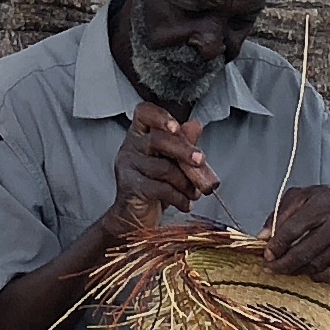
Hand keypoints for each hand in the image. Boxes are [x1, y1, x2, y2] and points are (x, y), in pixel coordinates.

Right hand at [110, 102, 214, 231]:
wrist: (134, 216)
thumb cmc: (154, 185)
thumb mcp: (172, 162)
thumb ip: (183, 143)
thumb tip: (195, 125)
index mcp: (140, 134)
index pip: (144, 113)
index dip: (160, 116)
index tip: (176, 127)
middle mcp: (130, 146)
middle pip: (158, 139)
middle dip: (184, 151)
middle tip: (201, 161)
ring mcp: (128, 166)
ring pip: (164, 168)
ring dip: (186, 183)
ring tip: (194, 193)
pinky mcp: (131, 187)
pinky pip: (161, 188)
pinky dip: (179, 198)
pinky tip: (185, 203)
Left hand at [264, 182, 329, 281]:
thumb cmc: (328, 205)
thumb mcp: (303, 198)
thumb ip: (280, 213)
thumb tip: (262, 236)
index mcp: (323, 202)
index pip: (293, 228)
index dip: (276, 244)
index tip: (266, 254)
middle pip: (304, 251)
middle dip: (283, 264)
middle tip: (270, 269)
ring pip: (317, 264)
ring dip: (298, 270)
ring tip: (288, 268)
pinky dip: (318, 276)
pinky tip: (310, 271)